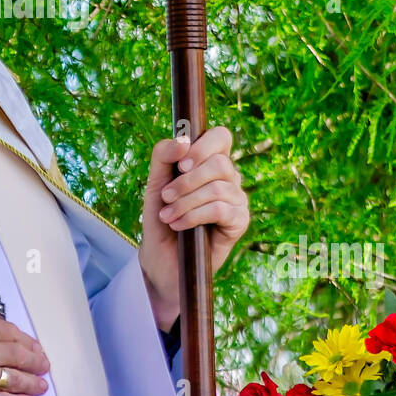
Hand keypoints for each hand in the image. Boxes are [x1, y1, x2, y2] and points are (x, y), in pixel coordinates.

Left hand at [138, 126, 249, 330]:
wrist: (161, 258)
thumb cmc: (161, 217)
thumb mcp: (155, 183)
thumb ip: (163, 156)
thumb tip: (182, 140)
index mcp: (210, 162)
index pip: (221, 137)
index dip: (204, 145)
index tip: (182, 164)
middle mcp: (228, 178)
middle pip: (220, 163)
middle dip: (186, 181)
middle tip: (166, 197)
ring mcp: (237, 200)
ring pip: (218, 188)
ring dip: (185, 202)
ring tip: (168, 216)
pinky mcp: (240, 222)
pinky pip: (220, 209)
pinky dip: (193, 216)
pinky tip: (179, 226)